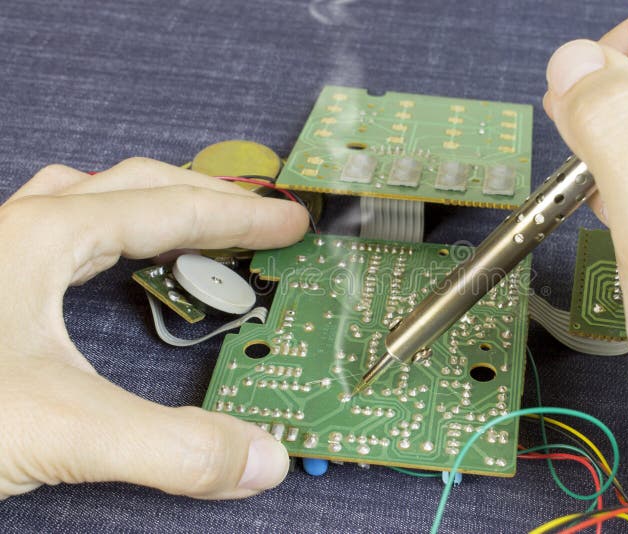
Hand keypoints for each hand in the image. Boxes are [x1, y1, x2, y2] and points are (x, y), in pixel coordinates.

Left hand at [0, 158, 307, 498]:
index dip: (239, 215)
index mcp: (43, 238)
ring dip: (151, 203)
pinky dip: (105, 234)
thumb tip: (260, 458)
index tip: (289, 221)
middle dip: (207, 196)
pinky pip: (57, 230)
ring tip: (193, 226)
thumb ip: (169, 449)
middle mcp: (18, 231)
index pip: (170, 209)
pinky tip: (105, 267)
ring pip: (88, 197)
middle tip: (258, 217)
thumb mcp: (58, 430)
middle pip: (134, 183)